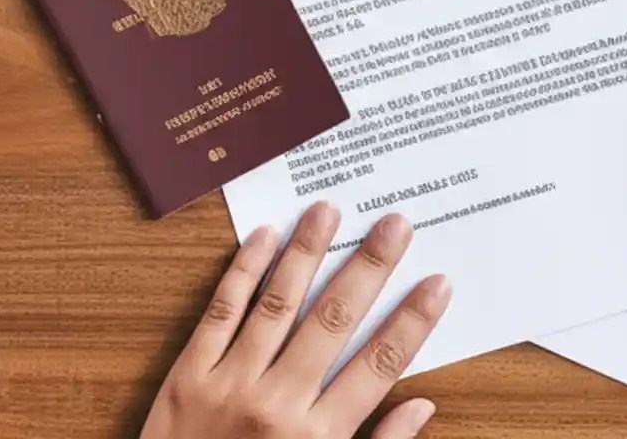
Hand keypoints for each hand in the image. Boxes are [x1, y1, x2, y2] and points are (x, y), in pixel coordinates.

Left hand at [141, 203, 452, 438]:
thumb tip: (421, 406)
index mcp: (317, 438)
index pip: (379, 365)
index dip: (413, 321)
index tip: (438, 283)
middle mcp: (276, 404)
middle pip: (334, 321)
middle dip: (369, 267)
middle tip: (395, 224)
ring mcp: (228, 384)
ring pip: (277, 304)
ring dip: (306, 252)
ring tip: (328, 210)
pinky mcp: (188, 376)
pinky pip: (220, 313)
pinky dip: (242, 271)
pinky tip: (264, 236)